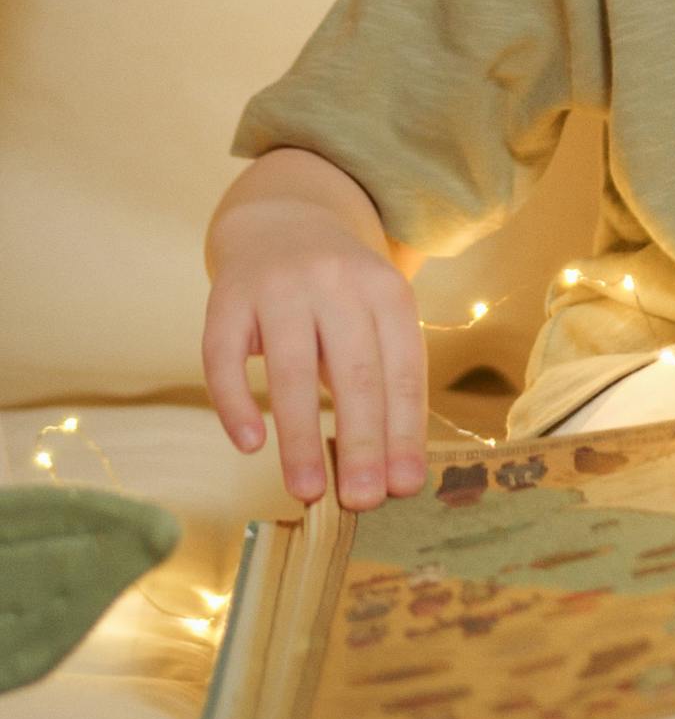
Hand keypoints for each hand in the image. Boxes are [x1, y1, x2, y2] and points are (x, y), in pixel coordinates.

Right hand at [202, 201, 427, 510]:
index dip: (404, 430)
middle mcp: (335, 282)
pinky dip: (236, 401)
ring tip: (308, 491)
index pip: (403, 368)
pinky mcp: (226, 297)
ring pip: (292, 368)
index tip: (405, 486)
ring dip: (301, 436)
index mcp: (385, 291)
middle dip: (361, 442)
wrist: (282, 218)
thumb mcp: (375, 317)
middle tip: (362, 500)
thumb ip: (384, 381)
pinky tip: (250, 444)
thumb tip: (394, 475)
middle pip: (355, 370)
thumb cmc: (339, 294)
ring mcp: (278, 286)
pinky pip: (225, 355)